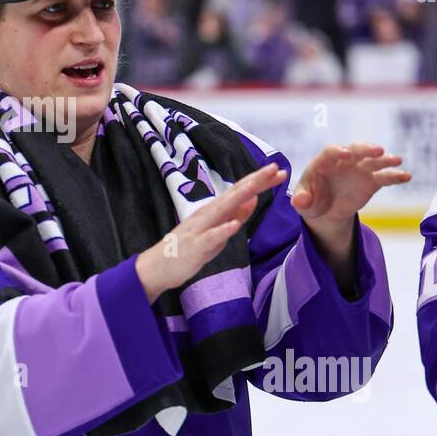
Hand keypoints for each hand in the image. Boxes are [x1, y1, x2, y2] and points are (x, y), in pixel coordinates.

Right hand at [135, 162, 286, 302]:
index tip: (279, 171)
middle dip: (254, 182)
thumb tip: (253, 199)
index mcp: (214, 211)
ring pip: (222, 211)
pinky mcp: (195, 247)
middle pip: (233, 195)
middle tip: (275, 168)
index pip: (239, 192)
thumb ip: (234, 216)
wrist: (157, 268)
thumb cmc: (188, 249)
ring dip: (238, 197)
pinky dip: (222, 231)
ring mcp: (200, 229)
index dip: (259, 182)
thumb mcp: (217, 232)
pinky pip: (210, 238)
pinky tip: (233, 224)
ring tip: (255, 186)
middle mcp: (207, 215)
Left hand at [293, 143, 409, 281]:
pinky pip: (384, 176)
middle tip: (378, 150)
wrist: (326, 210)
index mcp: (323, 163)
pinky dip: (395, 176)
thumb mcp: (303, 203)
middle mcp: (344, 161)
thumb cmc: (311, 201)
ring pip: (373, 160)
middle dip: (366, 149)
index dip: (338, 151)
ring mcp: (359, 170)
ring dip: (385, 159)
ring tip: (397, 161)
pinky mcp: (371, 181)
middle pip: (356, 150)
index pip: (331, 151)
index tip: (346, 153)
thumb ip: (301, 200)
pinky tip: (406, 176)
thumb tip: (300, 201)